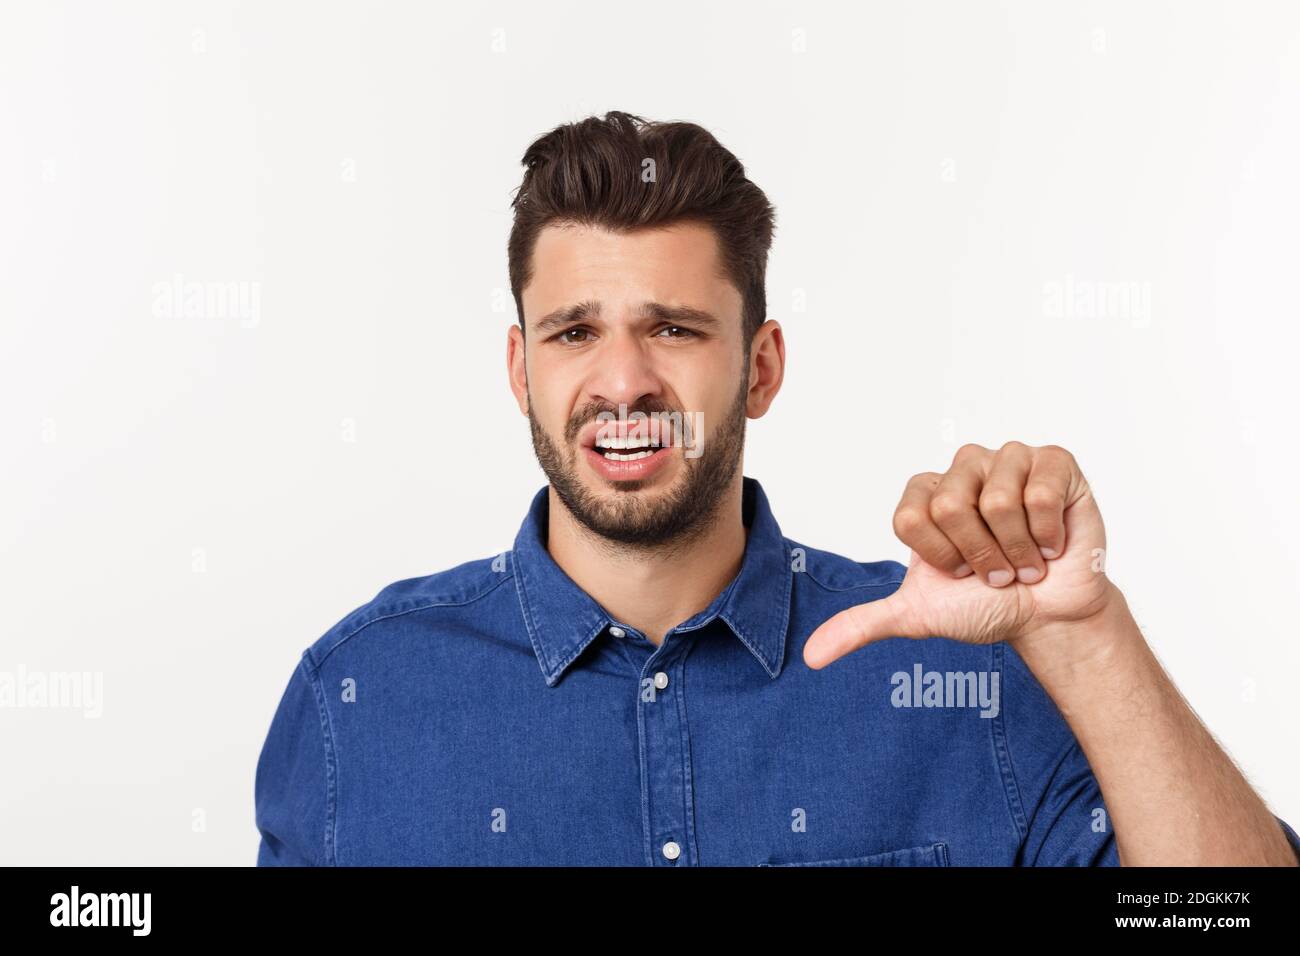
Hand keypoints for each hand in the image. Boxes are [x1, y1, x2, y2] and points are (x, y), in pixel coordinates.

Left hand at [804, 442, 1120, 668]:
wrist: (1048, 616)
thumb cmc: (985, 605)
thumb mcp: (917, 615)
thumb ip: (862, 624)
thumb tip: (811, 656)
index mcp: (925, 493)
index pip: (911, 518)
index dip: (940, 557)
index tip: (959, 570)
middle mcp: (963, 467)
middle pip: (951, 506)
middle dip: (979, 554)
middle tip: (996, 568)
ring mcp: (1009, 459)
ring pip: (998, 501)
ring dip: (1017, 549)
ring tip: (1025, 558)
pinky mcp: (1055, 462)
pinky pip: (1041, 495)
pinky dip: (1048, 535)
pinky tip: (1051, 543)